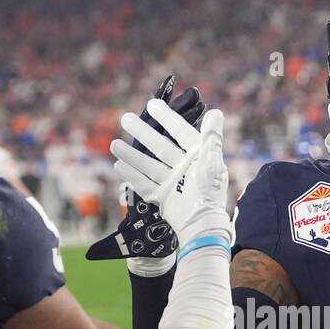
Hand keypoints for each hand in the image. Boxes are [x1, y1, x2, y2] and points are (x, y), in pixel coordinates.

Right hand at [87, 75, 205, 272]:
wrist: (202, 223)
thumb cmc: (210, 191)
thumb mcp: (212, 160)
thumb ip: (212, 137)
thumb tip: (215, 111)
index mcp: (197, 156)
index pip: (180, 132)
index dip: (167, 118)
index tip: (152, 105)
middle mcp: (183, 167)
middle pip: (160, 146)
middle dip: (143, 133)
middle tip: (125, 118)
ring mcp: (172, 182)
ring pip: (148, 164)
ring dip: (132, 154)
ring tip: (114, 144)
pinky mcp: (163, 197)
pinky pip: (144, 184)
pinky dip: (132, 176)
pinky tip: (118, 166)